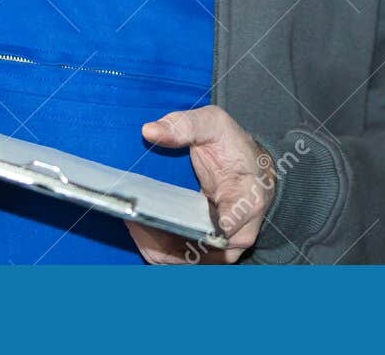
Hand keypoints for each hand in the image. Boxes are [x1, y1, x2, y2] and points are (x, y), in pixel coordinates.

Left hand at [127, 105, 275, 262]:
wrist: (254, 168)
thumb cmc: (235, 147)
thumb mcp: (214, 124)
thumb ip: (184, 126)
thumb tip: (149, 131)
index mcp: (248, 201)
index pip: (220, 230)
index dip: (182, 228)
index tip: (149, 216)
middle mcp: (239, 234)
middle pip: (193, 251)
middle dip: (157, 236)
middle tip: (130, 213)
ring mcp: (225, 249)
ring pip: (181, 260)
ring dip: (152, 244)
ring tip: (130, 218)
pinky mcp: (210, 254)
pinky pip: (177, 259)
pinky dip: (156, 247)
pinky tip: (139, 226)